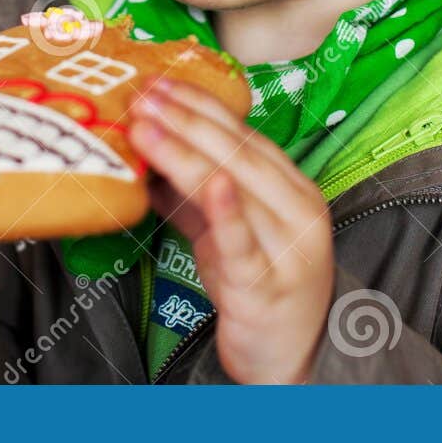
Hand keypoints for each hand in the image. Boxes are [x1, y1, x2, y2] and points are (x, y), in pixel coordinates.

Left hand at [129, 77, 333, 383]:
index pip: (244, 135)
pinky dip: (228, 211)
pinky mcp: (267, 286)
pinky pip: (245, 243)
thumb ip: (193, 198)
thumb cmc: (260, 289)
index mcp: (291, 189)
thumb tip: (145, 159)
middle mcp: (297, 209)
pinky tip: (210, 184)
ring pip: (237, 188)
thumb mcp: (226, 234)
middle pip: (239, 153)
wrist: (295, 361)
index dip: (200, 104)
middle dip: (186, 118)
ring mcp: (287, 247)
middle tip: (143, 94)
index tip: (160, 81)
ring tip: (145, 127)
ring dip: (186, 153)